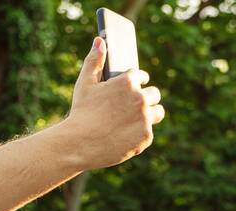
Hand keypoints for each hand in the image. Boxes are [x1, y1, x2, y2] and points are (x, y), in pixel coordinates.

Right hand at [62, 35, 163, 169]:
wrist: (78, 145)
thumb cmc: (80, 113)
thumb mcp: (85, 84)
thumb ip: (94, 61)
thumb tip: (100, 40)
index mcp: (127, 81)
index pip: (141, 77)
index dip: (137, 82)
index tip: (133, 88)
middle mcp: (140, 98)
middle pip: (154, 94)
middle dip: (145, 98)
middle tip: (135, 107)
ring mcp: (145, 118)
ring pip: (157, 112)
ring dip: (150, 114)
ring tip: (137, 120)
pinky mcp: (145, 136)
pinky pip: (148, 133)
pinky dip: (139, 136)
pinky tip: (126, 137)